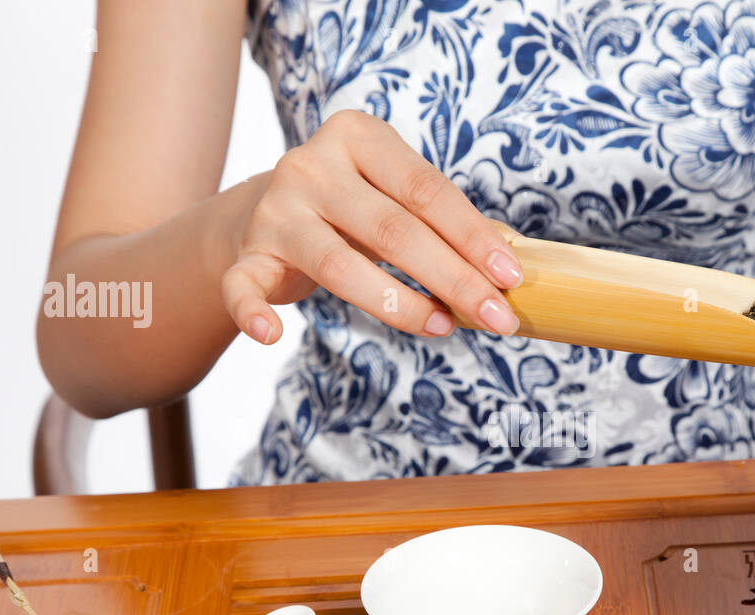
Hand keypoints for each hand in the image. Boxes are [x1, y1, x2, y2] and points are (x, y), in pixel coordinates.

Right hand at [221, 109, 522, 343]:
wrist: (265, 214)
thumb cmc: (354, 209)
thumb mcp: (394, 197)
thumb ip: (439, 222)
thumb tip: (509, 266)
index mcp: (358, 137)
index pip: (427, 190)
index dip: (473, 236)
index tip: (511, 278)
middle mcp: (311, 166)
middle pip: (393, 230)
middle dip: (454, 279)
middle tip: (497, 318)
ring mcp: (275, 210)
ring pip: (338, 265)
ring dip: (397, 305)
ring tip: (443, 329)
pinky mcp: (246, 253)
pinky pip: (243, 287)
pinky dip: (254, 313)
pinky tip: (272, 336)